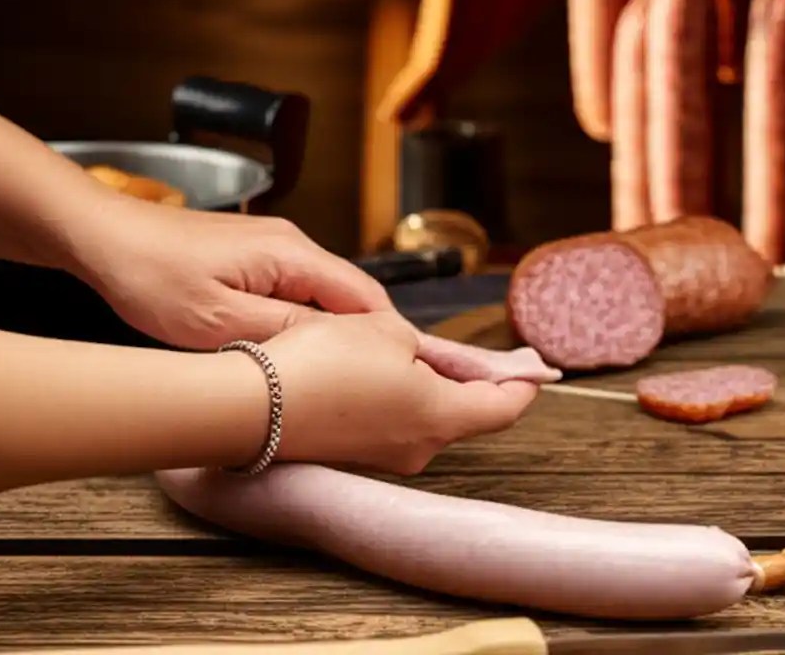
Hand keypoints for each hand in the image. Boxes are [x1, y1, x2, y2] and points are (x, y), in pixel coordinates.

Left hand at [72, 198, 392, 349]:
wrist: (99, 235)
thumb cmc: (148, 274)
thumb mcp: (218, 321)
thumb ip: (285, 332)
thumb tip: (343, 347)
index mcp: (292, 255)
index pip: (367, 297)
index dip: (390, 339)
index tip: (398, 377)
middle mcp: (292, 245)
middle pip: (352, 298)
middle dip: (364, 342)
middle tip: (367, 389)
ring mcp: (273, 250)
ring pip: (324, 300)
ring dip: (330, 337)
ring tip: (331, 379)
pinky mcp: (253, 259)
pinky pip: (297, 295)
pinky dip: (303, 327)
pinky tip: (290, 355)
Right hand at [243, 310, 537, 473]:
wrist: (251, 407)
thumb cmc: (322, 365)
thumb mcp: (383, 328)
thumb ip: (416, 342)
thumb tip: (415, 357)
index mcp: (443, 417)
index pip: (504, 408)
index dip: (522, 384)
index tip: (534, 368)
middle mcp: (421, 447)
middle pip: (463, 413)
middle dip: (468, 379)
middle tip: (471, 351)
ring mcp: (384, 457)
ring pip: (423, 416)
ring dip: (424, 385)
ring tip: (404, 347)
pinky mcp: (352, 455)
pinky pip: (388, 423)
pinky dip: (391, 397)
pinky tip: (368, 369)